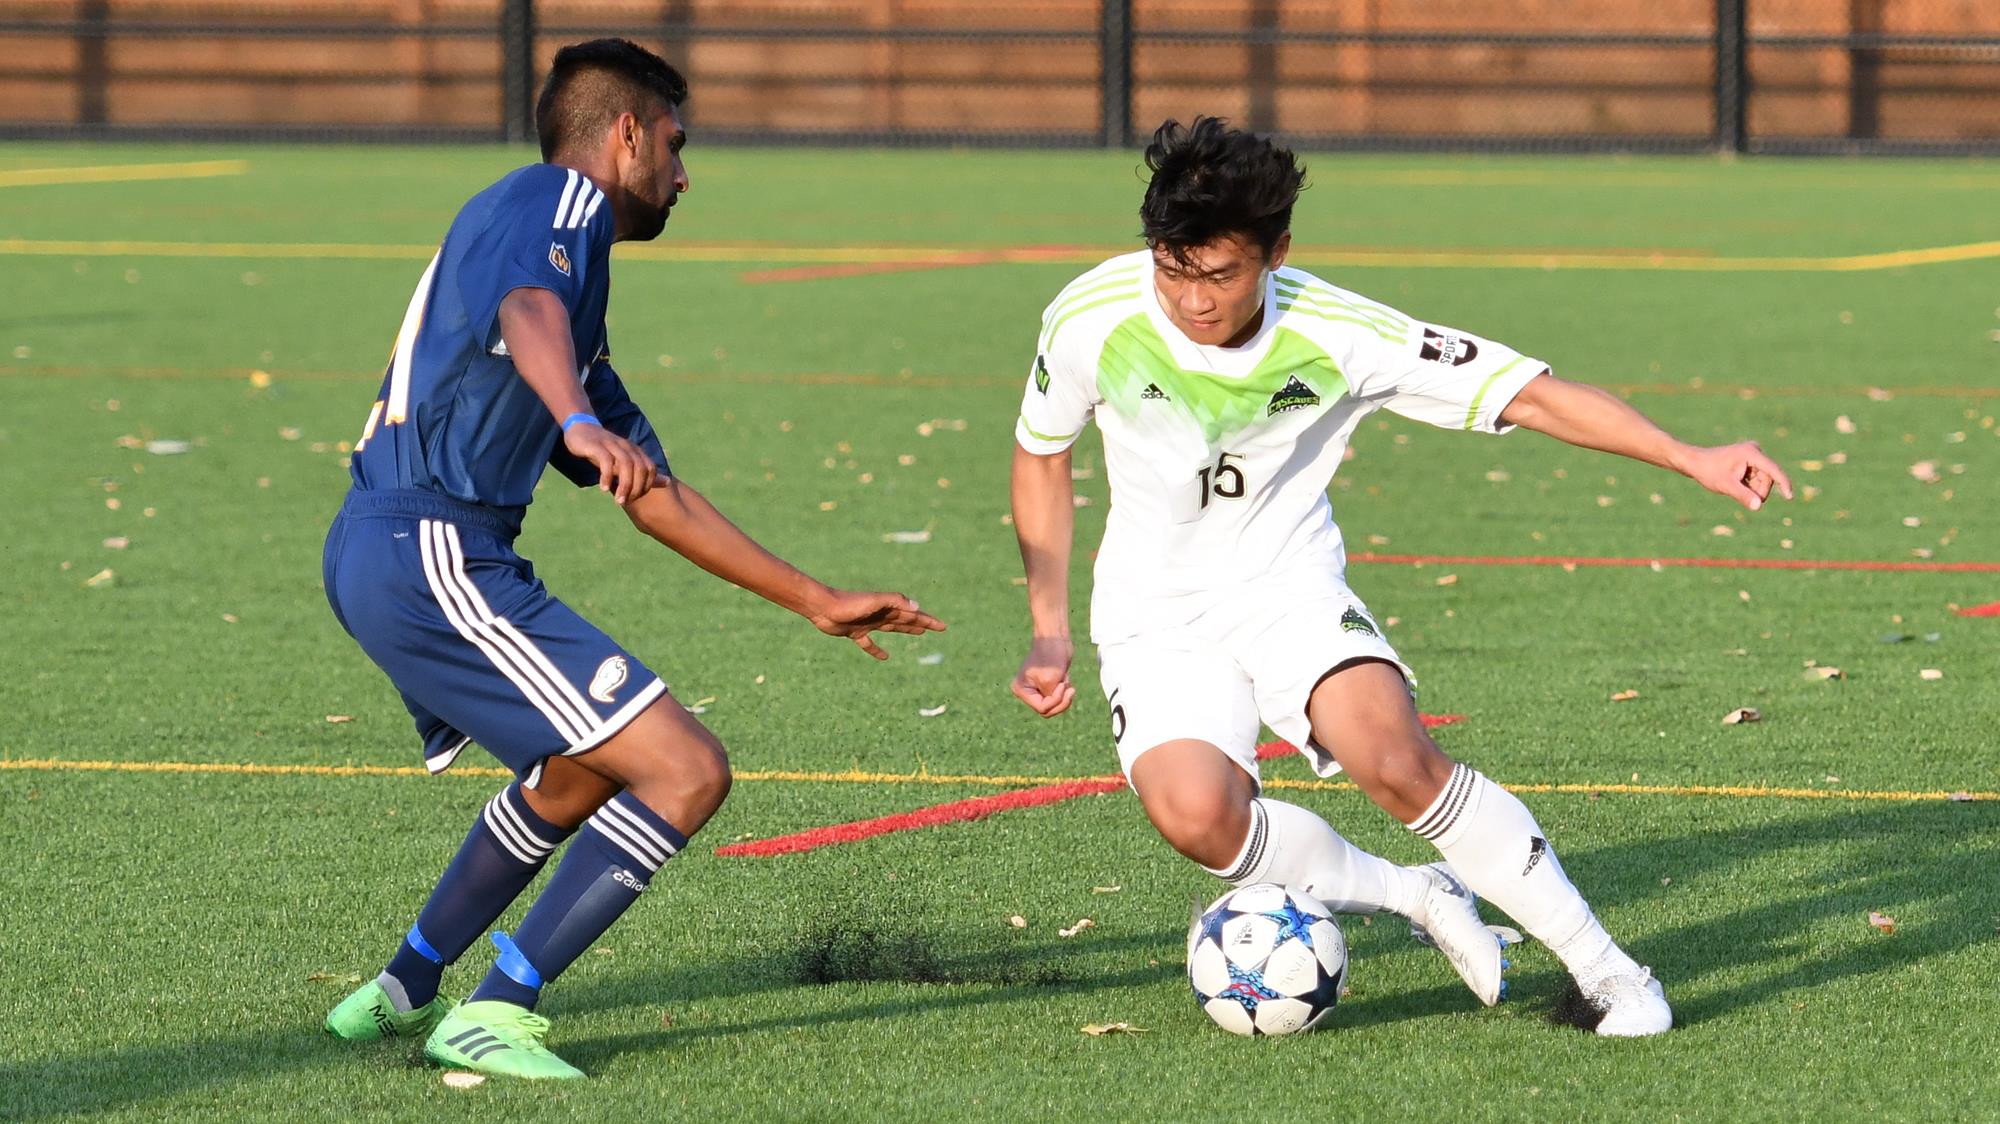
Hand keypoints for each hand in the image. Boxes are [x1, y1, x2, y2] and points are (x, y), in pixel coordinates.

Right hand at [564, 422, 656, 504]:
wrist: (580, 429)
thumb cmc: (604, 450)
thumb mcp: (625, 461)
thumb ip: (643, 472)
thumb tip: (668, 482)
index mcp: (635, 450)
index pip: (650, 469)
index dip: (646, 485)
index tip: (634, 497)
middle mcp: (626, 446)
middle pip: (640, 468)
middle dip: (636, 488)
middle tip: (625, 502)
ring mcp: (612, 444)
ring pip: (626, 465)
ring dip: (624, 485)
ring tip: (619, 501)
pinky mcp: (597, 445)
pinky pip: (606, 460)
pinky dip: (607, 476)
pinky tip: (604, 488)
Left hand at [807, 589, 946, 659]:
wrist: (822, 607)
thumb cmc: (848, 603)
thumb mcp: (875, 601)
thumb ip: (895, 601)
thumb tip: (917, 607)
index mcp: (888, 607)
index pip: (913, 614)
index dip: (928, 620)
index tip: (942, 626)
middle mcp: (881, 614)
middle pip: (906, 620)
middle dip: (921, 623)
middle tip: (937, 628)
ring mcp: (869, 623)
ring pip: (892, 628)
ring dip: (906, 630)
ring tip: (919, 634)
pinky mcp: (856, 632)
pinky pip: (870, 644)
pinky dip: (877, 651)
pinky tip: (885, 658)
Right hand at [1011, 636, 1075, 716]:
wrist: (1056, 638)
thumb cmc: (1051, 655)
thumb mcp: (1050, 680)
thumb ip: (1051, 699)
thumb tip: (1053, 708)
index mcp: (1021, 690)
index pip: (1041, 708)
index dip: (1055, 700)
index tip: (1062, 685)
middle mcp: (1027, 692)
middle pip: (1048, 710)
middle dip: (1061, 700)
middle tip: (1070, 689)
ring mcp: (1037, 689)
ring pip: (1054, 706)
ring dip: (1064, 695)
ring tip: (1066, 679)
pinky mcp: (1047, 686)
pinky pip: (1058, 699)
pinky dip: (1065, 692)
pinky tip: (1066, 678)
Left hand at [1678, 440, 1793, 510]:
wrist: (1695, 462)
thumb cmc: (1708, 472)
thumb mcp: (1725, 486)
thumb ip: (1743, 495)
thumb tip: (1759, 505)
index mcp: (1752, 453)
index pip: (1774, 470)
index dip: (1784, 483)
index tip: (1790, 497)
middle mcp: (1755, 451)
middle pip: (1768, 478)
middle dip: (1758, 490)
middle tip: (1740, 494)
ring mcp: (1754, 455)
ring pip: (1763, 480)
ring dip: (1752, 488)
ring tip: (1735, 486)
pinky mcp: (1751, 460)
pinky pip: (1757, 478)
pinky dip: (1749, 485)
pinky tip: (1735, 482)